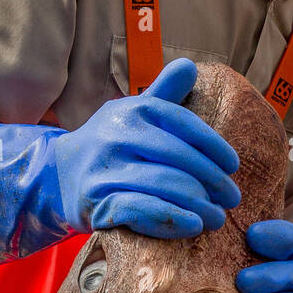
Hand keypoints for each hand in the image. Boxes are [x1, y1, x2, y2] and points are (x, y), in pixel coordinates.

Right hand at [57, 59, 241, 236]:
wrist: (59, 174)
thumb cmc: (111, 143)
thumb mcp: (132, 113)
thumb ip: (163, 93)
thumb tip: (191, 66)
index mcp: (133, 111)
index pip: (182, 123)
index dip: (213, 145)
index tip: (233, 165)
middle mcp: (118, 136)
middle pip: (177, 157)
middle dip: (212, 180)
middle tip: (233, 197)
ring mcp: (105, 169)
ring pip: (163, 185)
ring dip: (199, 204)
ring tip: (218, 218)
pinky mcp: (98, 201)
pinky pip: (141, 211)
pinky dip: (171, 220)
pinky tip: (193, 226)